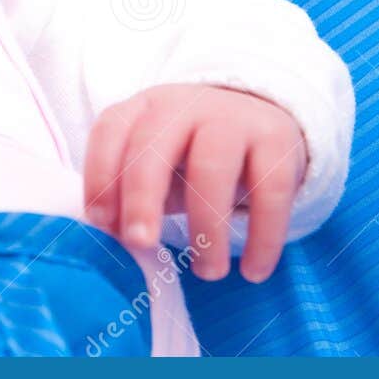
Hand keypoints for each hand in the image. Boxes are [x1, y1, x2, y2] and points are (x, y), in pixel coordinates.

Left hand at [83, 84, 307, 282]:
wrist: (263, 121)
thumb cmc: (193, 154)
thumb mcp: (159, 166)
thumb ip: (132, 193)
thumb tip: (115, 237)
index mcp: (144, 107)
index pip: (110, 130)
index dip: (100, 175)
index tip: (100, 223)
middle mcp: (184, 105)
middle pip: (154, 147)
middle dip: (141, 199)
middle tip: (140, 244)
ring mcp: (233, 118)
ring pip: (212, 169)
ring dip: (206, 228)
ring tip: (208, 272)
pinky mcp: (279, 140)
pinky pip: (270, 191)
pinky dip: (262, 237)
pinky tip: (253, 271)